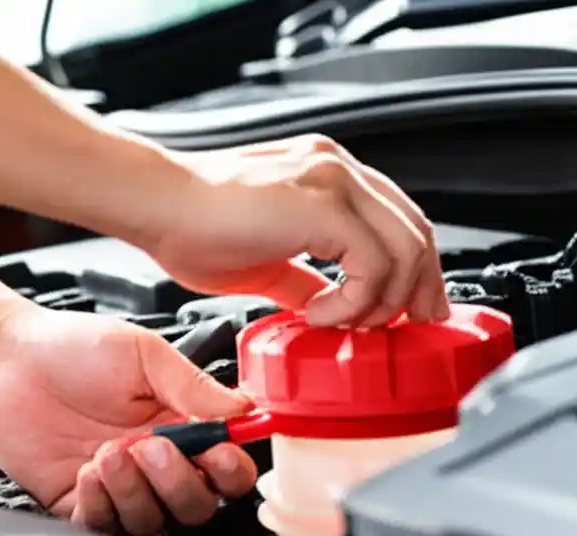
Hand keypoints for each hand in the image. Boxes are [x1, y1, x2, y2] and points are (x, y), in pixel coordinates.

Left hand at [0, 304, 258, 535]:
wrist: (4, 359)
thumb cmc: (71, 347)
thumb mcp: (143, 354)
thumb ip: (193, 386)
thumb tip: (242, 410)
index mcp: (180, 425)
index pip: (225, 469)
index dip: (229, 470)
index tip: (218, 454)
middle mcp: (153, 463)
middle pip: (195, 506)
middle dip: (179, 483)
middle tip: (151, 447)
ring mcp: (117, 486)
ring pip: (151, 521)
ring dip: (135, 492)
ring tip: (108, 452)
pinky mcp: (77, 503)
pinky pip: (104, 527)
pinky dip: (101, 506)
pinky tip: (86, 470)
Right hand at [140, 134, 448, 327]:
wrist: (155, 204)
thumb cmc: (188, 225)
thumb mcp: (264, 262)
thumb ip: (302, 280)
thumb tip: (324, 306)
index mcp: (326, 174)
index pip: (399, 218)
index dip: (414, 269)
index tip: (409, 307)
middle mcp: (337, 169)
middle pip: (417, 230)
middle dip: (421, 287)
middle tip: (408, 325)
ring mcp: (334, 180)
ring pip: (407, 248)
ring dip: (384, 300)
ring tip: (342, 323)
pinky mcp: (323, 205)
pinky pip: (374, 264)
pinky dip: (356, 301)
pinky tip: (319, 314)